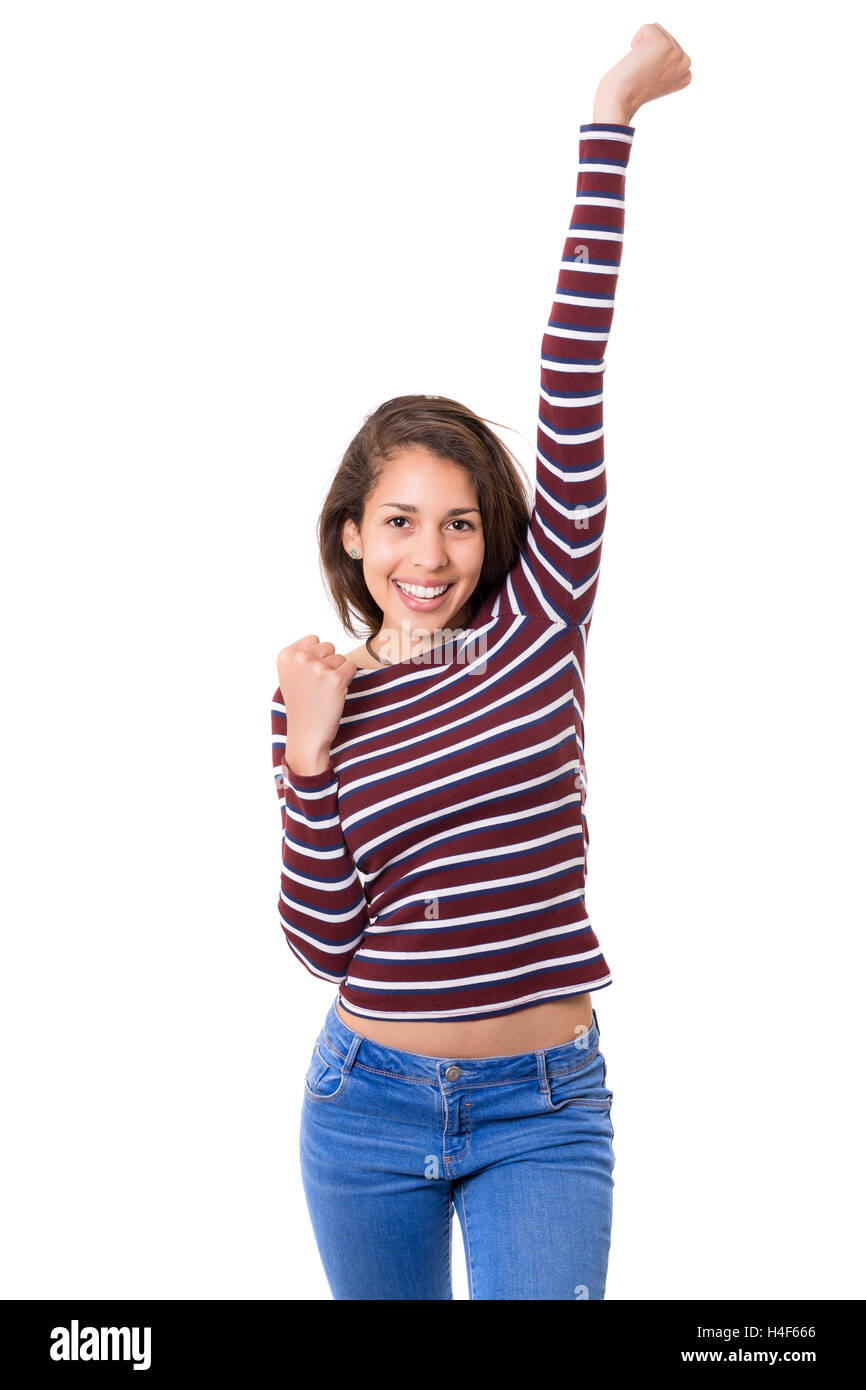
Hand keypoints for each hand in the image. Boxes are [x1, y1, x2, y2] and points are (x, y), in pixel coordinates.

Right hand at [276, 635, 357, 775]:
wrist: (307, 734)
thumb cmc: (301, 705)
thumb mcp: (289, 676)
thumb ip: (299, 654)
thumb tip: (317, 639)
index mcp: (286, 655)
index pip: (314, 640)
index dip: (316, 657)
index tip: (308, 677)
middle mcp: (299, 659)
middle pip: (328, 646)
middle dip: (328, 663)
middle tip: (317, 686)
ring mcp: (317, 668)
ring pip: (340, 658)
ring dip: (337, 673)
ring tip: (324, 692)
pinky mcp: (335, 679)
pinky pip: (351, 667)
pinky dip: (348, 679)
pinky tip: (335, 693)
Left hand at [593, 23, 691, 125]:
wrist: (619, 100)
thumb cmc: (629, 92)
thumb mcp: (656, 79)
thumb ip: (665, 65)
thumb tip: (659, 52)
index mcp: (686, 74)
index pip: (671, 49)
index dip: (654, 59)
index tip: (649, 78)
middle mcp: (685, 63)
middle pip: (665, 36)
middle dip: (649, 51)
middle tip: (642, 73)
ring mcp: (676, 52)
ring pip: (656, 30)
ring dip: (642, 46)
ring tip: (640, 67)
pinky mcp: (662, 44)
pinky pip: (646, 29)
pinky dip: (635, 41)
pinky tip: (635, 60)